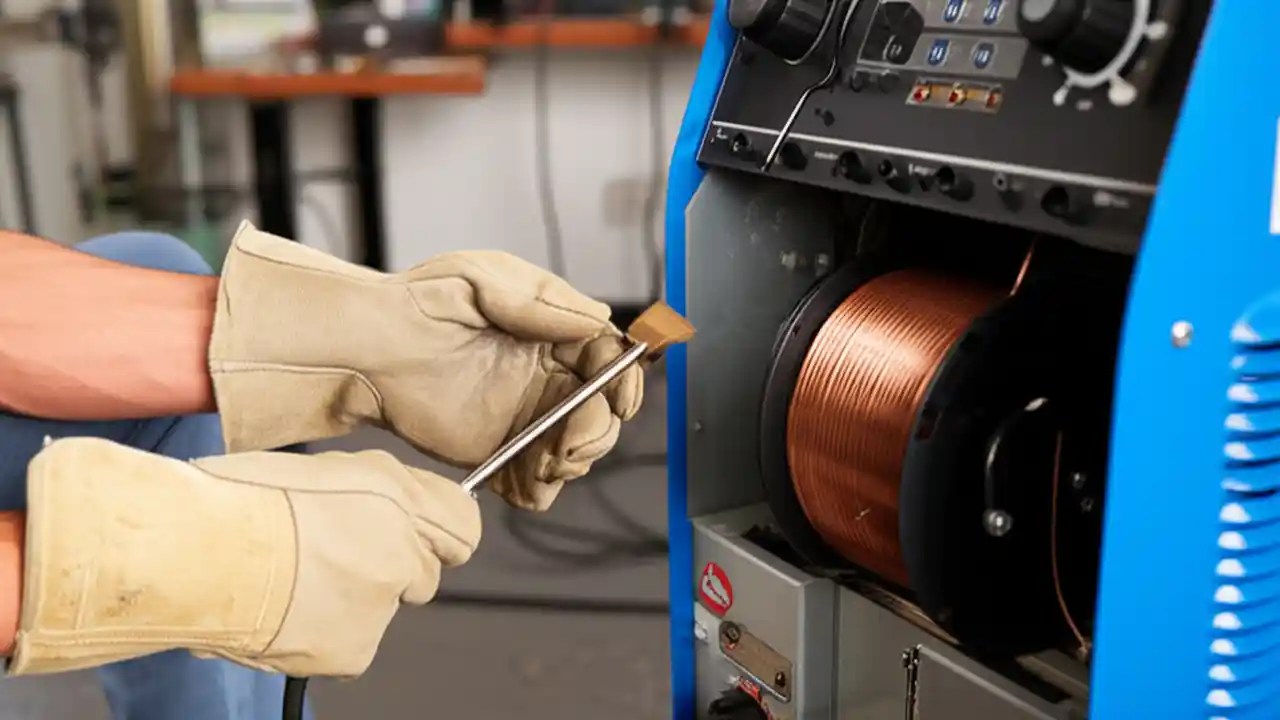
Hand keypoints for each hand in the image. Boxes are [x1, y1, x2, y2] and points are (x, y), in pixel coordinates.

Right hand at [11, 438, 479, 678]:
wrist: (194, 555)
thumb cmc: (238, 501)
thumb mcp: (325, 468)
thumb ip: (385, 488)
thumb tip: (417, 506)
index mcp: (397, 491)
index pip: (462, 524)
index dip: (434, 531)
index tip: (413, 534)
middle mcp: (403, 547)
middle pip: (424, 572)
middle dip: (389, 568)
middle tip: (327, 556)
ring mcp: (382, 601)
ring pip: (380, 611)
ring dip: (349, 602)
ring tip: (291, 582)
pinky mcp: (356, 648)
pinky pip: (352, 646)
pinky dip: (323, 637)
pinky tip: (287, 613)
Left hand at [208, 221, 643, 509]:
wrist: (367, 347)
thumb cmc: (418, 301)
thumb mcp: (481, 279)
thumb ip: (542, 301)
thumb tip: (599, 318)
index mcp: (553, 333)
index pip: (609, 357)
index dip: (624, 378)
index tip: (620, 396)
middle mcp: (548, 377)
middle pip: (603, 410)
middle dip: (600, 429)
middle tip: (573, 439)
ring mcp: (526, 418)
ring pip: (578, 449)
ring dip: (575, 460)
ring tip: (548, 460)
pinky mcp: (499, 452)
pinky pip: (536, 481)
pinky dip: (540, 487)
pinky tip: (525, 480)